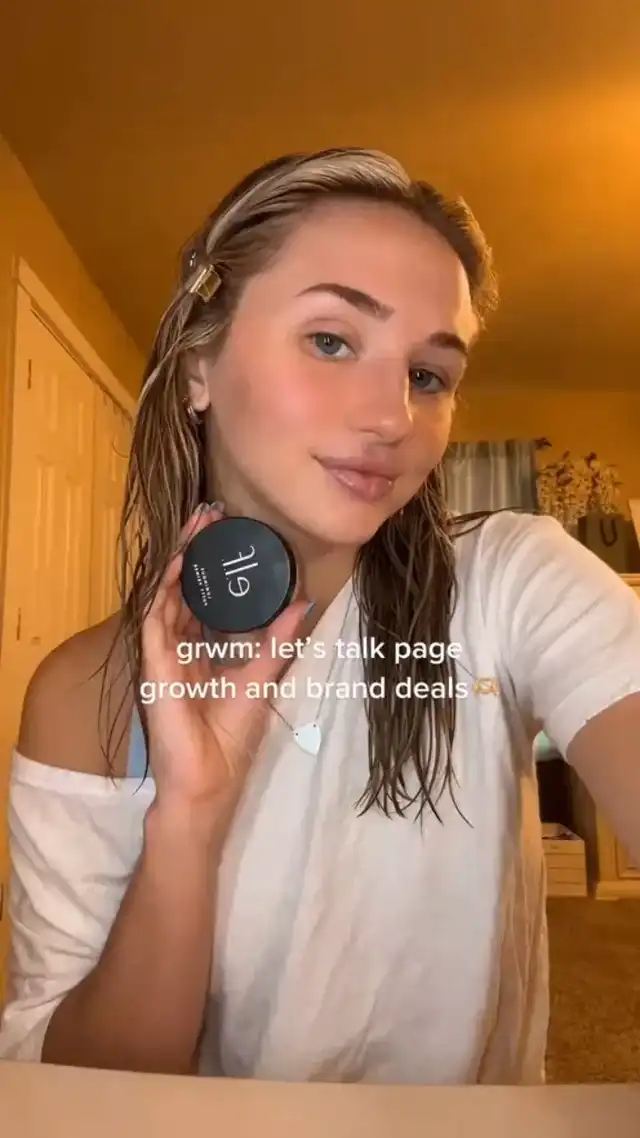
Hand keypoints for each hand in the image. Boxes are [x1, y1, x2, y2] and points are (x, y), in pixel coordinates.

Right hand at [140, 504, 309, 836]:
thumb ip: (275, 642)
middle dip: (194, 551)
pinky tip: (177, 565)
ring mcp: (163, 657)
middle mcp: (179, 650)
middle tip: (209, 513)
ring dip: (179, 560)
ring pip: (166, 596)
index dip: (212, 566)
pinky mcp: (154, 667)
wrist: (206, 782)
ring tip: (195, 525)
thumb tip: (303, 603)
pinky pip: (154, 620)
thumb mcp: (259, 680)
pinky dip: (164, 591)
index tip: (227, 532)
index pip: (204, 598)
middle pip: (183, 589)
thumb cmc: (229, 741)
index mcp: (201, 654)